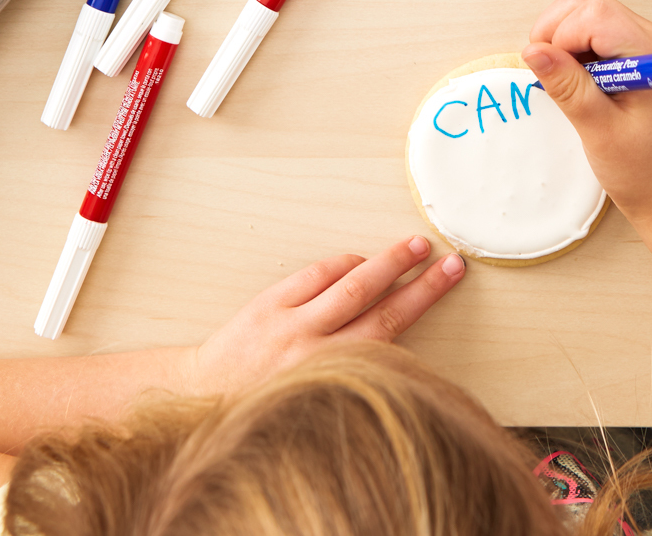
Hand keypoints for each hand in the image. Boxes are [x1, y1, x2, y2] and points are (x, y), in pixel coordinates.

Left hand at [183, 235, 464, 397]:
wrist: (201, 395)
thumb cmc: (262, 404)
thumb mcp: (315, 402)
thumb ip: (354, 375)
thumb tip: (395, 350)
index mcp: (330, 376)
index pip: (391, 332)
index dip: (424, 300)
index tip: (449, 278)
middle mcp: (313, 350)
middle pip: (378, 304)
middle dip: (418, 280)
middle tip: (447, 260)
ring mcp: (290, 323)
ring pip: (347, 284)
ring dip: (385, 262)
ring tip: (413, 246)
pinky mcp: (268, 305)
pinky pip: (313, 277)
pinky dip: (341, 265)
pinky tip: (359, 260)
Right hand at [520, 0, 651, 223]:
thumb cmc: (646, 168)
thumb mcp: (601, 131)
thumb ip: (568, 88)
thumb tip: (534, 51)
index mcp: (651, 53)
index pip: (595, 13)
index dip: (562, 37)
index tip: (552, 74)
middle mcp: (649, 39)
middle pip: (586, 3)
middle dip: (556, 33)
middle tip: (554, 78)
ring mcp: (639, 44)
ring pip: (583, 13)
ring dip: (561, 43)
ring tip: (569, 86)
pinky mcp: (628, 54)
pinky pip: (588, 32)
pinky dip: (570, 52)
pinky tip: (578, 86)